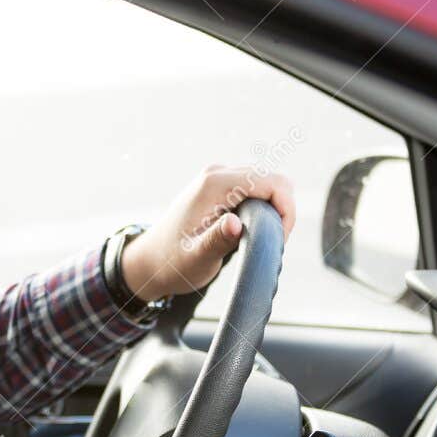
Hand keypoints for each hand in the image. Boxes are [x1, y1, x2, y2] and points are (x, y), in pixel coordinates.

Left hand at [121, 165, 296, 301]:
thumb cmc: (172, 262)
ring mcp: (219, 178)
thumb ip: (217, 240)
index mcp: (213, 185)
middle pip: (273, 180)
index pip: (271, 182)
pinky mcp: (221, 187)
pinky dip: (263, 209)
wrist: (151, 260)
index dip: (286, 210)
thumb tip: (235, 224)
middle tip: (272, 243)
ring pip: (267, 184)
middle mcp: (217, 174)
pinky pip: (256, 190)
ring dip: (273, 210)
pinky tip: (251, 232)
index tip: (279, 239)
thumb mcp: (196, 257)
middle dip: (282, 211)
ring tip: (260, 240)